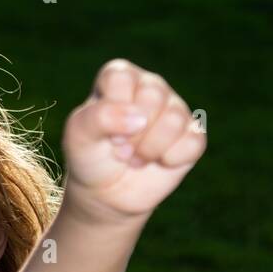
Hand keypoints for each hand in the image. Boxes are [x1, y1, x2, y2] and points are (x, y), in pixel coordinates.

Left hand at [61, 59, 205, 223]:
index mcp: (120, 78)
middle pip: (152, 97)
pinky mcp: (192, 135)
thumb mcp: (79, 135)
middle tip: (120, 148)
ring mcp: (174, 110)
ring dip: (149, 149)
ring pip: (174, 120)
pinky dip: (172, 159)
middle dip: (132, 134)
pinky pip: (193, 142)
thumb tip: (140, 118)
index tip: (104, 133)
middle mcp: (151, 87)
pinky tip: (160, 161)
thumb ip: (100, 117)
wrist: (105, 194)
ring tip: (136, 157)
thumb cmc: (90, 156)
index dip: (111, 113)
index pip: (121, 80)